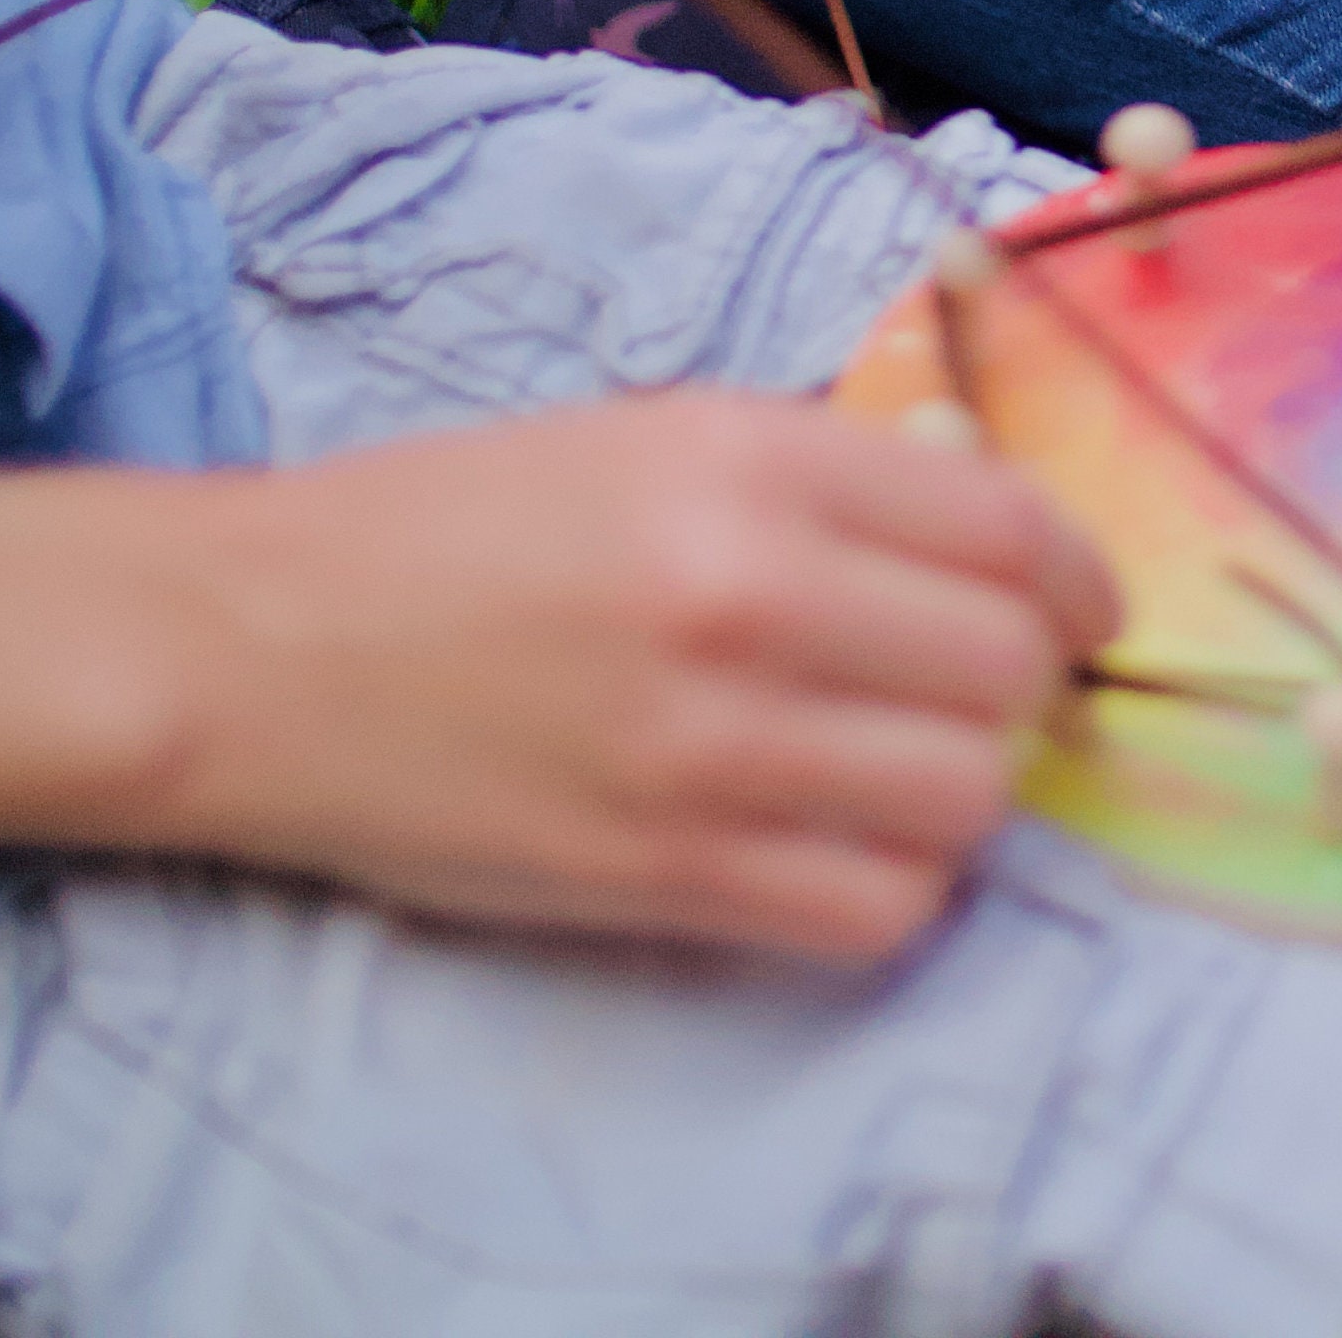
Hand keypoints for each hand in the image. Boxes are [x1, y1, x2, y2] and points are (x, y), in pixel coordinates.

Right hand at [0, 395, 1120, 957]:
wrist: (258, 641)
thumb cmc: (465, 517)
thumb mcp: (663, 430)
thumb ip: (835, 473)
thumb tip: (996, 536)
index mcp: (758, 460)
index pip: (1013, 528)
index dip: (1083, 580)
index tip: (1082, 611)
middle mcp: (748, 593)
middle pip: (1010, 671)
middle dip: (1034, 688)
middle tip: (994, 693)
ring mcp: (704, 746)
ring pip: (964, 800)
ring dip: (974, 792)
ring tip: (920, 767)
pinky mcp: (656, 874)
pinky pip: (870, 911)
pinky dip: (898, 889)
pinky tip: (855, 846)